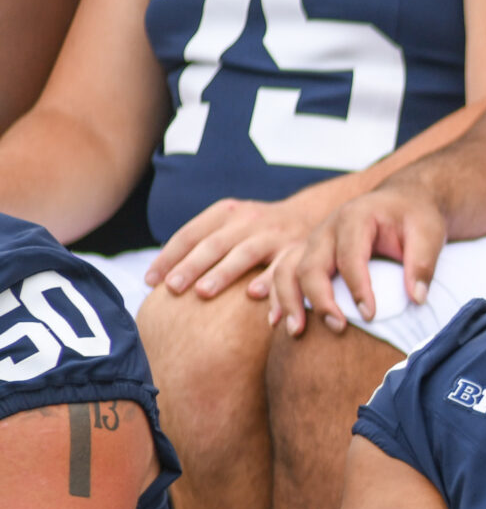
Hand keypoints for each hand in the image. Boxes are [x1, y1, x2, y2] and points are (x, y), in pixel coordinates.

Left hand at [146, 188, 339, 301]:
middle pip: (214, 244)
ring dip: (223, 273)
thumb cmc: (259, 230)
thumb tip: (156, 277)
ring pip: (245, 254)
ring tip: (203, 293)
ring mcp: (275, 234)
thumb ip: (203, 242)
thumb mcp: (232, 224)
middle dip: (191, 266)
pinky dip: (269, 281)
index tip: (151, 281)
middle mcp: (249, 220)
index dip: (169, 257)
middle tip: (172, 288)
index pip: (190, 234)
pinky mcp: (299, 249)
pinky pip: (282, 267)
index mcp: (226, 212)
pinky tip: (253, 295)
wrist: (311, 214)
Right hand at [269, 183, 448, 334]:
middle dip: (320, 299)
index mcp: (355, 218)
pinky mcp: (309, 252)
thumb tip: (417, 299)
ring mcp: (314, 240)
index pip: (350, 256)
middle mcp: (327, 228)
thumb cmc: (415, 217)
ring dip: (287, 300)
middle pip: (310, 265)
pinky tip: (279, 320)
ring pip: (287, 269)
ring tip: (296, 331)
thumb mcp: (428, 233)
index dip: (358, 288)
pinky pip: (283, 272)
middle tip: (337, 327)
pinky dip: (278, 295)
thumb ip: (423, 264)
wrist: (402, 200)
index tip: (370, 315)